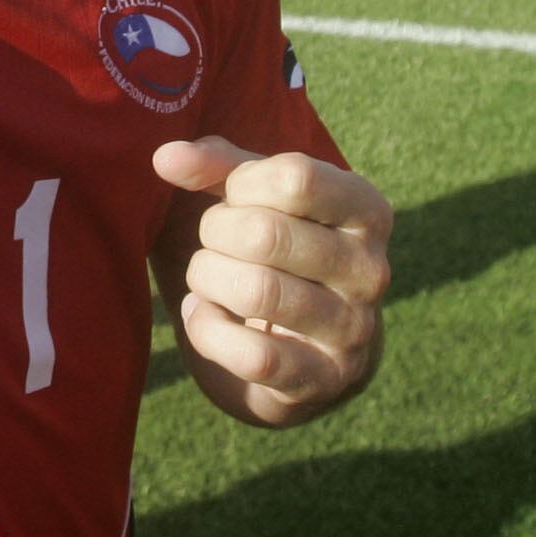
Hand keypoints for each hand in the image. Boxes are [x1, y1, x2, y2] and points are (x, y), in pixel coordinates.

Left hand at [154, 134, 389, 425]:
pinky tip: (202, 316)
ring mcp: (353, 329)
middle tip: (211, 240)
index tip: (235, 196)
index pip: (295, 177)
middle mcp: (370, 269)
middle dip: (215, 232)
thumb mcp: (259, 195)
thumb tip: (165, 157)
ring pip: (257, 292)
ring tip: (205, 277)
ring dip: (207, 278)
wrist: (310, 346)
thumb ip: (216, 166)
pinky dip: (207, 330)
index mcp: (366, 210)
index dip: (242, 183)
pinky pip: (252, 354)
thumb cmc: (278, 249)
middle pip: (266, 234)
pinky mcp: (323, 379)